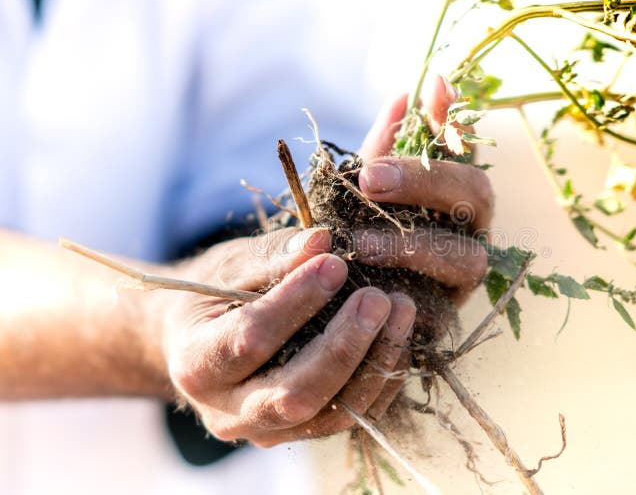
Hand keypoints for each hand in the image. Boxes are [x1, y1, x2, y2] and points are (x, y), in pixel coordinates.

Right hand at [158, 228, 415, 446]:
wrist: (202, 340)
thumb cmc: (214, 294)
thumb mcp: (229, 266)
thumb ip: (272, 256)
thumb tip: (322, 241)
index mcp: (195, 364)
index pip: (249, 339)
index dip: (296, 302)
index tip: (335, 263)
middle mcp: (226, 412)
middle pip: (295, 394)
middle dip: (344, 344)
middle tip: (379, 296)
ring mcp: (266, 431)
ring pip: (330, 414)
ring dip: (374, 362)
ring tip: (401, 310)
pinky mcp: (301, 434)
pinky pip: (350, 418)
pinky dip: (380, 378)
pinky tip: (398, 337)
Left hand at [357, 75, 492, 304]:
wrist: (336, 298)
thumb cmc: (358, 231)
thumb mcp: (367, 188)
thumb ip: (389, 146)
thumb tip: (413, 90)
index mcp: (458, 198)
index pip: (467, 155)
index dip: (446, 132)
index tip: (417, 104)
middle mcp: (471, 234)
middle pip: (476, 200)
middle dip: (425, 185)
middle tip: (368, 180)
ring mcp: (462, 282)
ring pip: (467, 260)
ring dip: (412, 247)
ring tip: (356, 242)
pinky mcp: (442, 324)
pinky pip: (438, 314)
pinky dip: (404, 302)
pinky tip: (366, 292)